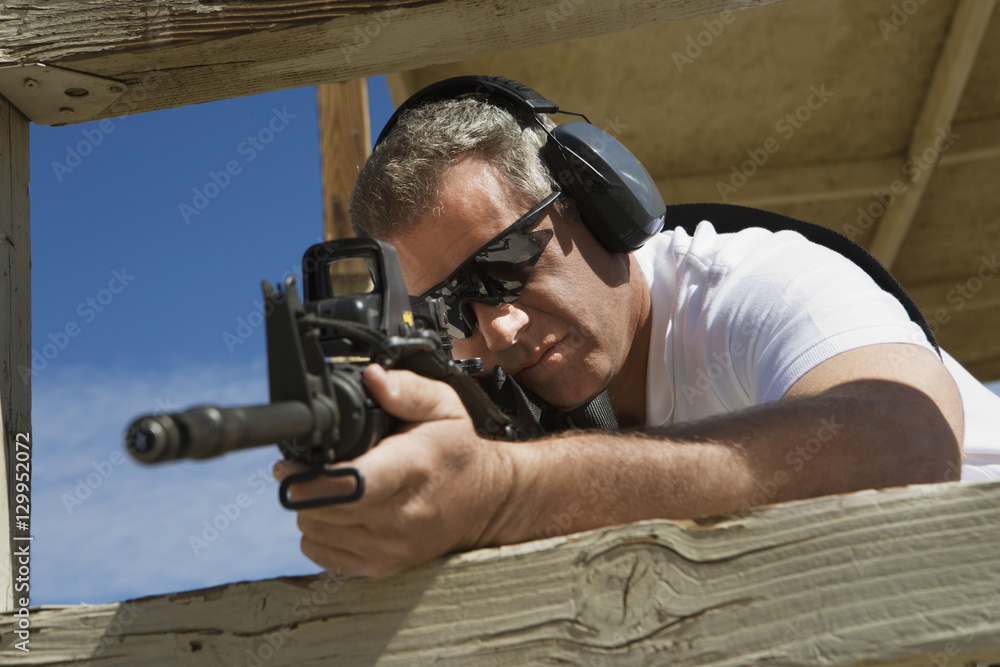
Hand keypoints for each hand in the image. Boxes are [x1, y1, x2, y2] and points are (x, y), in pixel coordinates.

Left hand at [273, 364, 512, 576]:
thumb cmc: (458, 453)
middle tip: (310, 468)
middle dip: (303, 487)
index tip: (294, 464)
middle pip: (318, 510)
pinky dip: (321, 533)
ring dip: (311, 509)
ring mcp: (390, 547)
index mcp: (411, 470)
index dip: (307, 477)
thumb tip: (372, 378)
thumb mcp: (444, 407)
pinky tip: (339, 513)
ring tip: (330, 488)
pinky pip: (323, 554)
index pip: (345, 486)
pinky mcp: (382, 566)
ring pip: (314, 531)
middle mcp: (400, 515)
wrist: (487, 503)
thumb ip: (407, 389)